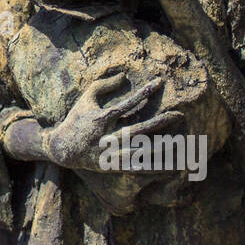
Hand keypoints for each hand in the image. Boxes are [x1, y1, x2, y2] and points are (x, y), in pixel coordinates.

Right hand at [40, 72, 181, 170]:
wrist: (62, 149)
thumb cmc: (76, 119)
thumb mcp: (86, 98)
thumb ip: (104, 85)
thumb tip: (124, 75)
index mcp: (101, 118)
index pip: (127, 103)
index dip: (144, 92)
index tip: (160, 82)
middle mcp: (108, 137)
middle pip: (138, 129)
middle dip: (160, 122)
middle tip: (179, 114)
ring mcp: (111, 153)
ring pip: (141, 152)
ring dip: (162, 147)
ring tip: (181, 142)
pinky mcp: (114, 166)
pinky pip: (139, 168)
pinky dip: (156, 167)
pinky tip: (172, 166)